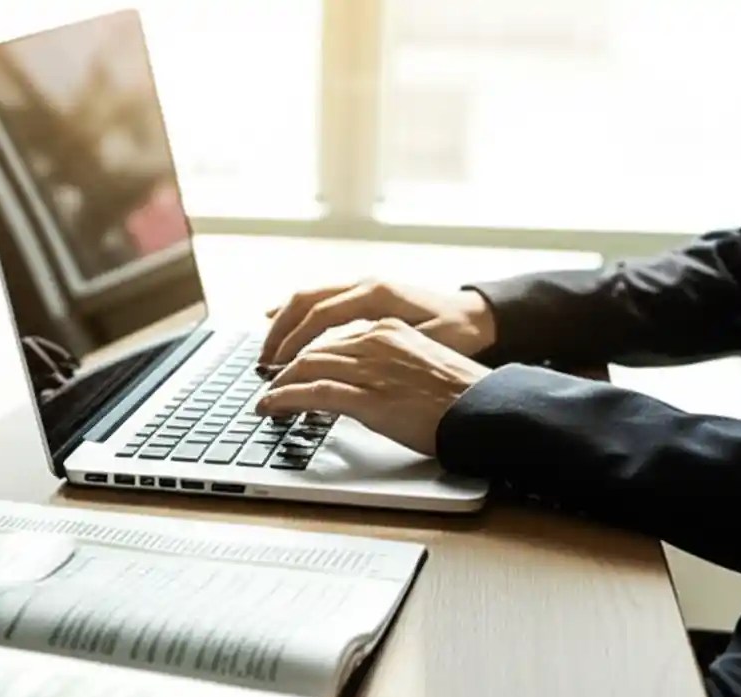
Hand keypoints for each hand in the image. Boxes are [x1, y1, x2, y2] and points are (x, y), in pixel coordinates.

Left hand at [255, 318, 490, 455]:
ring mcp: (370, 369)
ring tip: (265, 398)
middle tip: (267, 381)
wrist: (487, 409)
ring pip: (306, 367)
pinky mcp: (369, 398)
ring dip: (278, 384)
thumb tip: (363, 377)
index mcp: (387, 329)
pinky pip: (313, 393)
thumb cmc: (461, 394)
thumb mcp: (420, 361)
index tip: (285, 361)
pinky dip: (285, 399)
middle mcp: (375, 341)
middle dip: (282, 366)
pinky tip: (271, 407)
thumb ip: (387, 360)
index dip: (301, 349)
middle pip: (312, 348)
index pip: (331, 334)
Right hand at [259, 280, 496, 365]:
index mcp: (376, 294)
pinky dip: (294, 312)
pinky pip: (317, 297)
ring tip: (267, 352)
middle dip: (279, 332)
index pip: (320, 315)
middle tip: (264, 363)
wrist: (476, 315)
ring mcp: (360, 286)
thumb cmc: (456, 332)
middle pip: (305, 301)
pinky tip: (275, 321)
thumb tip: (347, 359)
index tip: (279, 367)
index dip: (295, 342)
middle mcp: (363, 284)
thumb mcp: (427, 343)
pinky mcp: (360, 294)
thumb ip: (386, 347)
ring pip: (307, 297)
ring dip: (282, 322)